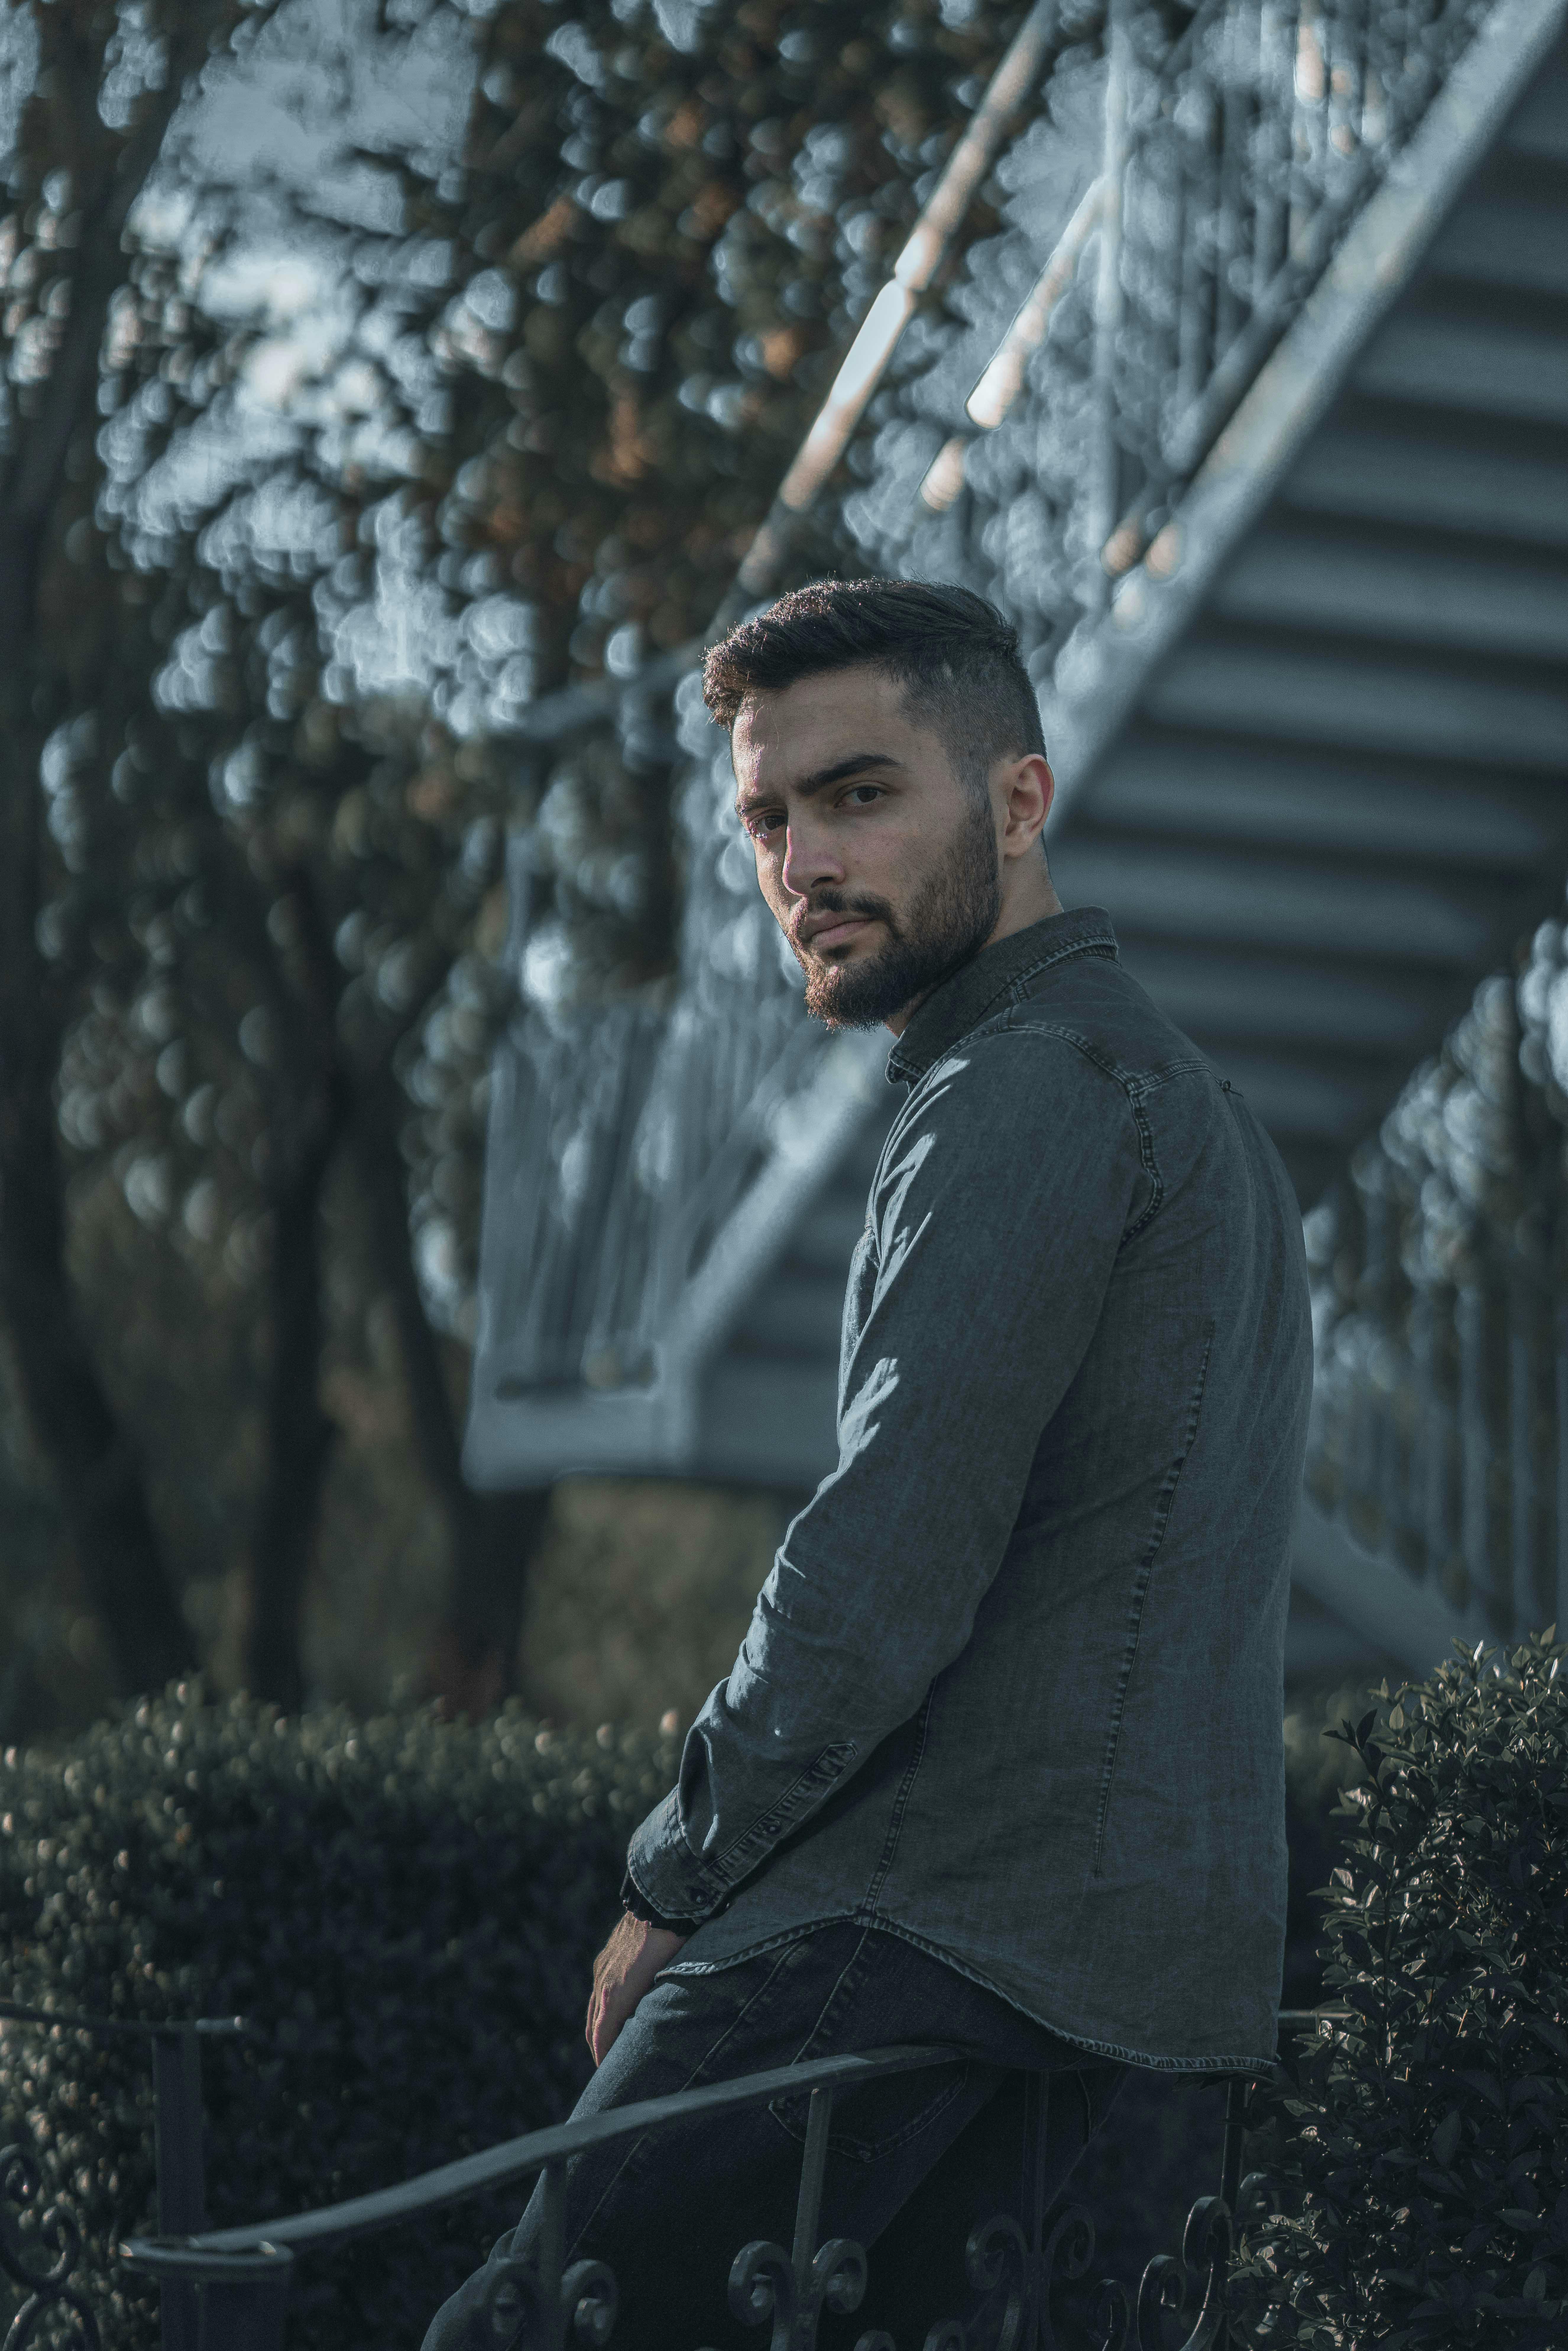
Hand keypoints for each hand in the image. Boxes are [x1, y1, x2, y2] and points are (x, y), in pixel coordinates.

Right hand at [586, 1913, 686, 2066]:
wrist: (660, 1901)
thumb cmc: (671, 1946)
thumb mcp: (667, 1981)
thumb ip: (656, 2007)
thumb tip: (656, 2030)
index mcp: (615, 1995)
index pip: (601, 2036)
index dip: (603, 2058)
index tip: (607, 2075)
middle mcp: (603, 1983)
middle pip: (593, 2025)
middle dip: (598, 2048)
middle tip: (608, 2067)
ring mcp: (603, 1968)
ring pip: (595, 2007)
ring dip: (600, 2027)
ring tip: (610, 2044)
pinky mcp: (607, 1957)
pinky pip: (601, 1988)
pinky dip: (603, 2006)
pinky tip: (616, 2009)